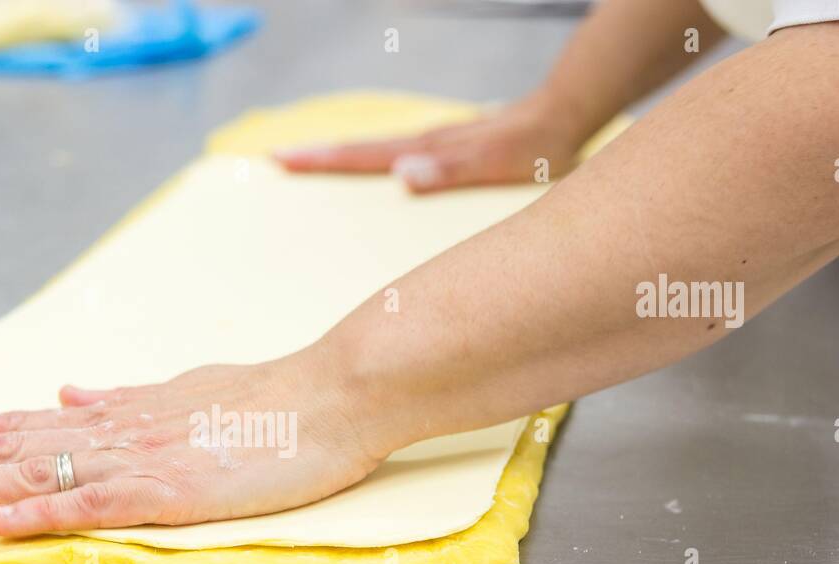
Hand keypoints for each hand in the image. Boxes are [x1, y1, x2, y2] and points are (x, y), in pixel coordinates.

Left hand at [0, 354, 383, 537]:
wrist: (329, 397)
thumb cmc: (269, 399)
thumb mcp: (186, 387)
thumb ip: (126, 397)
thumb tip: (70, 393)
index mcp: (122, 412)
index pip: (27, 425)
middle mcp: (117, 431)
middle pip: (14, 444)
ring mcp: (141, 461)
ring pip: (37, 470)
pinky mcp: (172, 492)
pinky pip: (94, 505)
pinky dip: (40, 514)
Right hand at [273, 97, 584, 193]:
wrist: (566, 114)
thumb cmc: (539, 146)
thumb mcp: (503, 161)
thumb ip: (454, 168)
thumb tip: (399, 174)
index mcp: (427, 149)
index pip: (361, 156)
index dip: (320, 161)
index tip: (278, 161)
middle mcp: (422, 143)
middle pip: (357, 150)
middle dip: (314, 156)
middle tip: (272, 160)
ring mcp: (432, 144)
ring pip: (372, 151)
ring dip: (336, 158)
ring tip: (303, 164)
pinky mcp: (445, 150)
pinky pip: (393, 156)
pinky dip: (367, 162)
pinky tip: (366, 171)